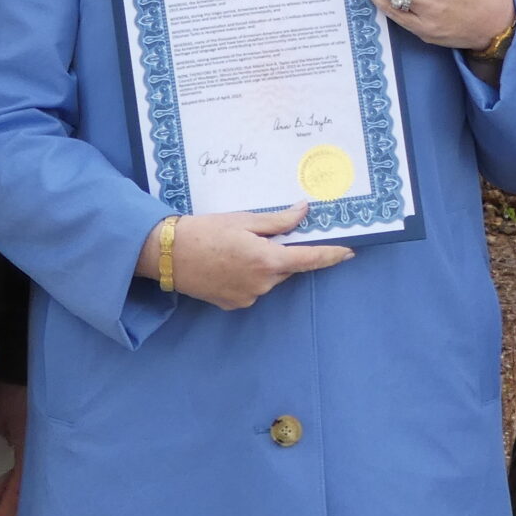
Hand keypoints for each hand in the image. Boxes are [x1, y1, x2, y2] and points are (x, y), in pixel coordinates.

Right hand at [139, 202, 351, 310]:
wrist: (166, 254)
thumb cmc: (205, 231)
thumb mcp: (244, 220)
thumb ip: (278, 221)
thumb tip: (304, 212)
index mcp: (267, 261)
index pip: (309, 260)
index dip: (331, 256)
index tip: (350, 252)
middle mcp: (262, 284)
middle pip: (287, 268)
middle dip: (283, 253)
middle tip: (263, 235)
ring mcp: (247, 297)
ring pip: (269, 278)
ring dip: (264, 264)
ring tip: (237, 246)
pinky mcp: (233, 304)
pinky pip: (253, 288)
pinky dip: (249, 275)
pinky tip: (229, 262)